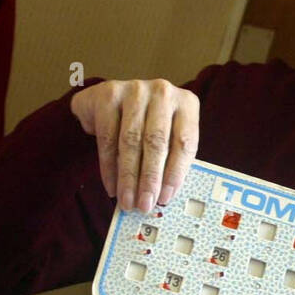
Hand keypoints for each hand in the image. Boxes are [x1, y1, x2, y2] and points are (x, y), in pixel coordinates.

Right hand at [70, 79, 198, 212]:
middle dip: (149, 179)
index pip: (185, 142)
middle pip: (156, 142)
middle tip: (144, 205)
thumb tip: (162, 198)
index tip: (165, 198)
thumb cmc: (145, 125)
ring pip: (131, 141)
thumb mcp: (167, 137)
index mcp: (186, 103)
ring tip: (126, 201)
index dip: (175, 173)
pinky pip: (108, 137)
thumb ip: (169, 161)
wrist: (110, 100)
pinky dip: (108, 167)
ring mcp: (135, 89)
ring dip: (128, 177)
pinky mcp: (109, 94)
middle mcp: (163, 92)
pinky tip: (111, 186)